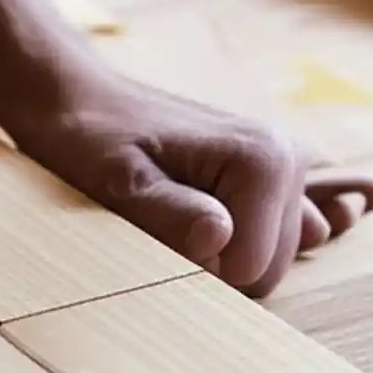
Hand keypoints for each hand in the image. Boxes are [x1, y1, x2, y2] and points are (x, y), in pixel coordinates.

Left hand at [4, 73, 372, 296]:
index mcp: (262, 158)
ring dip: (225, 256)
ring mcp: (288, 169)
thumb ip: (168, 212)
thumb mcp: (117, 181)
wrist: (84, 102)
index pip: (252, 270)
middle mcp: (288, 158)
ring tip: (178, 217)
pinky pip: (284, 238)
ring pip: (272, 261)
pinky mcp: (276, 182)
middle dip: (215, 266)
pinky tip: (210, 221)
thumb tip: (219, 238)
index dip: (199, 270)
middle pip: (269, 270)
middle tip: (162, 226)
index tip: (157, 234)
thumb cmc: (91, 138)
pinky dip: (248, 243)